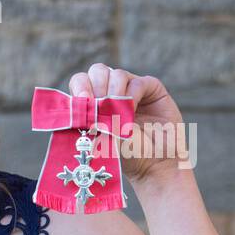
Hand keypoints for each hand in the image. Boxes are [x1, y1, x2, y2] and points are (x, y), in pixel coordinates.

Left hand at [69, 64, 185, 183]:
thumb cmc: (125, 154)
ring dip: (114, 92)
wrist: (155, 164)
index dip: (80, 86)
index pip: (81, 82)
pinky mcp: (151, 89)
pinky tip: (131, 109)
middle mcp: (111, 92)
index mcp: (94, 101)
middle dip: (96, 85)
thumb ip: (91, 121)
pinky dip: (132, 94)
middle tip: (99, 104)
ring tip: (116, 112)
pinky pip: (138, 82)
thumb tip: (81, 107)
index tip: (83, 100)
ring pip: (116, 74)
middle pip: (97, 71)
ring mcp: (131, 88)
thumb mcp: (102, 139)